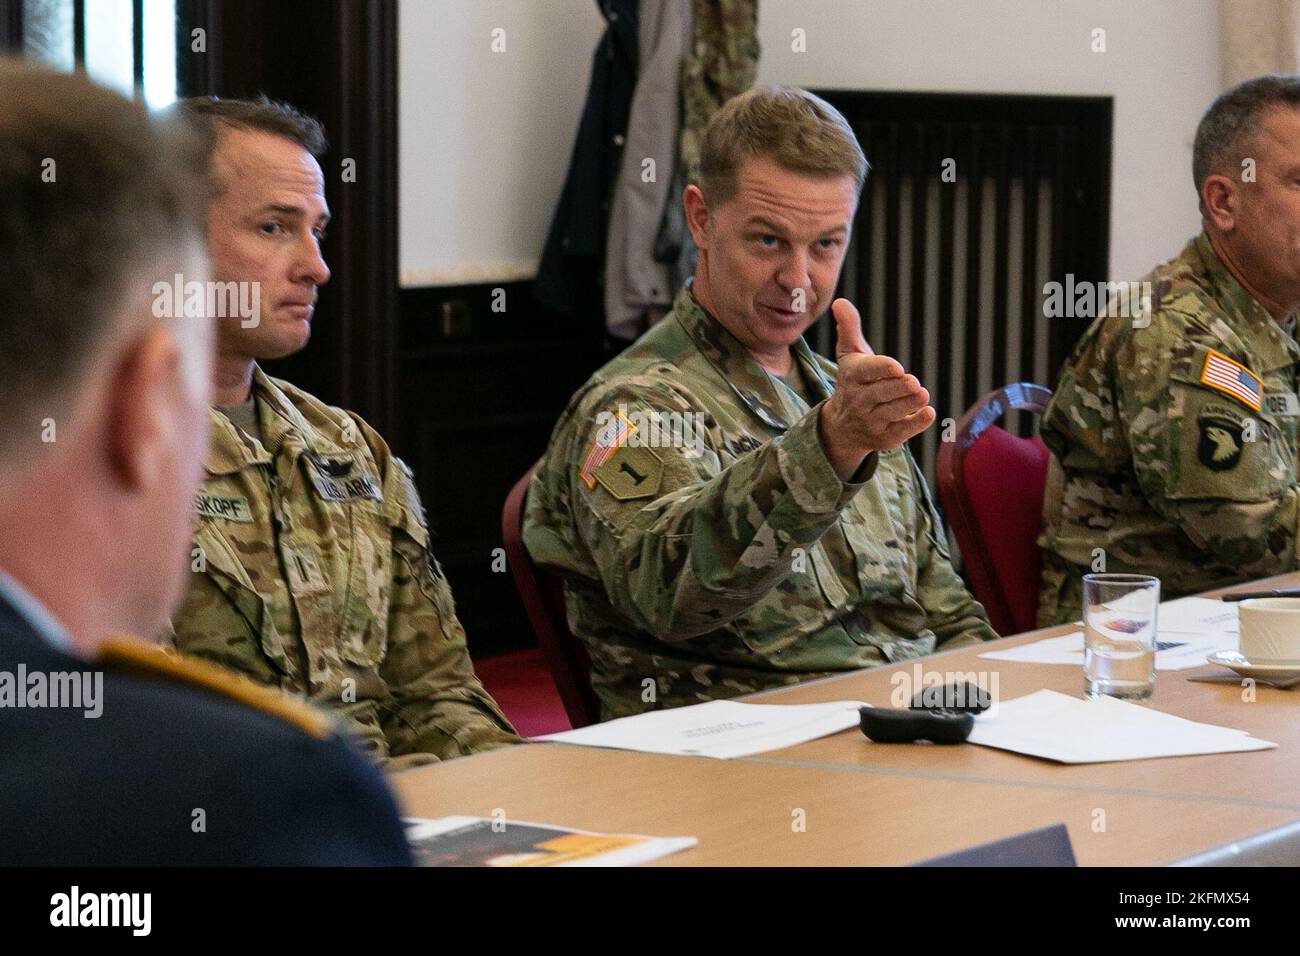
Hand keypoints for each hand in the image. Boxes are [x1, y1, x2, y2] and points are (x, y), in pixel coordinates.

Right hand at [818, 298, 935, 479]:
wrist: (841, 428)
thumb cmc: (853, 382)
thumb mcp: (849, 355)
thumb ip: (849, 328)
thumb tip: (840, 301)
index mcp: (852, 377)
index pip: (867, 372)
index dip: (882, 369)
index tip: (897, 367)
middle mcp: (859, 401)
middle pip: (882, 393)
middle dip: (899, 388)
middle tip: (914, 383)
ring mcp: (872, 422)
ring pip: (894, 412)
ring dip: (910, 403)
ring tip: (922, 394)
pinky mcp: (885, 439)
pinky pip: (903, 431)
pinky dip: (916, 423)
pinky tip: (927, 413)